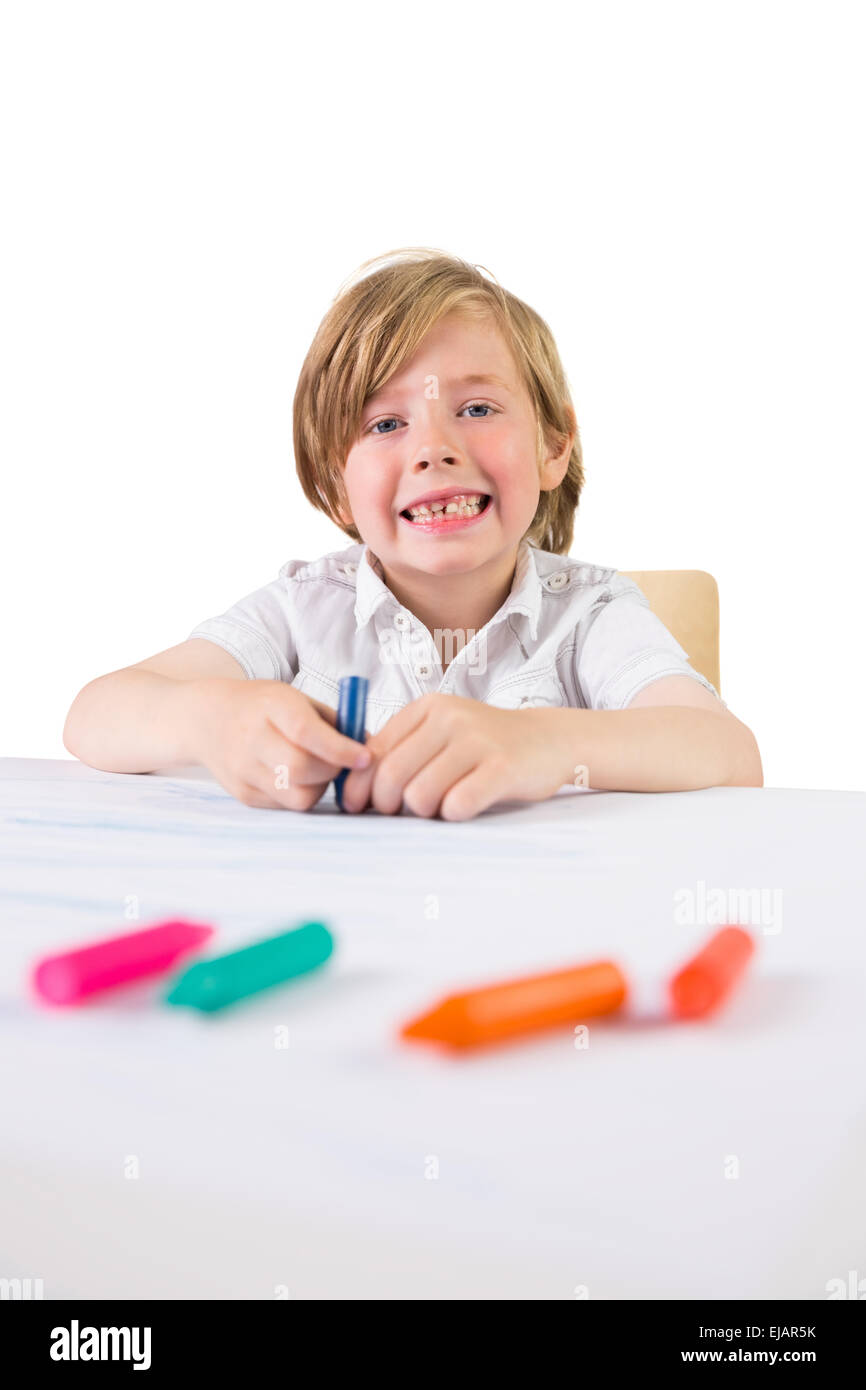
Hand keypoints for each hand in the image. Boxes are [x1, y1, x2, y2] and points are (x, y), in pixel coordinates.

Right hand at [187, 678, 370, 810]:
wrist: (207, 719)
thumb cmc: (263, 707)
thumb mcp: (296, 699)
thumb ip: (334, 722)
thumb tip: (374, 749)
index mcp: (270, 707)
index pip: (305, 732)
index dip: (339, 749)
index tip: (365, 757)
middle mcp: (251, 739)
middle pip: (302, 769)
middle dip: (333, 771)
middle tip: (342, 763)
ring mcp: (243, 770)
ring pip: (297, 796)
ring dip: (319, 788)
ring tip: (318, 771)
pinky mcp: (243, 795)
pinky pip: (286, 805)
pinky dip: (301, 794)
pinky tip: (297, 778)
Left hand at [339, 693, 569, 820]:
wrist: (548, 740)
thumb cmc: (486, 745)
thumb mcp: (442, 732)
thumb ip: (403, 749)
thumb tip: (356, 787)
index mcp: (429, 707)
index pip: (374, 751)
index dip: (359, 785)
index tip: (357, 806)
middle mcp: (450, 718)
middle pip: (391, 775)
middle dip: (385, 804)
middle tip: (397, 814)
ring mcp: (477, 741)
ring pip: (420, 795)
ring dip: (423, 813)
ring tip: (438, 807)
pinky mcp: (503, 768)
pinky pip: (457, 805)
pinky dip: (453, 815)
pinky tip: (463, 807)